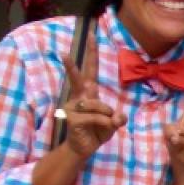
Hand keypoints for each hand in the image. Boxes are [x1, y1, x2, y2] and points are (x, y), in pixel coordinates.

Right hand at [57, 33, 125, 161]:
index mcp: (88, 93)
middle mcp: (78, 96)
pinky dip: (104, 123)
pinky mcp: (72, 118)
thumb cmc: (96, 132)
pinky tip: (102, 128)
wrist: (83, 149)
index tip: (93, 35)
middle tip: (65, 52)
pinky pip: (95, 117)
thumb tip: (118, 116)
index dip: (92, 54)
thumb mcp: (112, 124)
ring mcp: (72, 107)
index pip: (91, 70)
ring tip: (108, 122)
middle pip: (79, 78)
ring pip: (96, 104)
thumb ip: (117, 118)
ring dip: (107, 113)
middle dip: (73, 65)